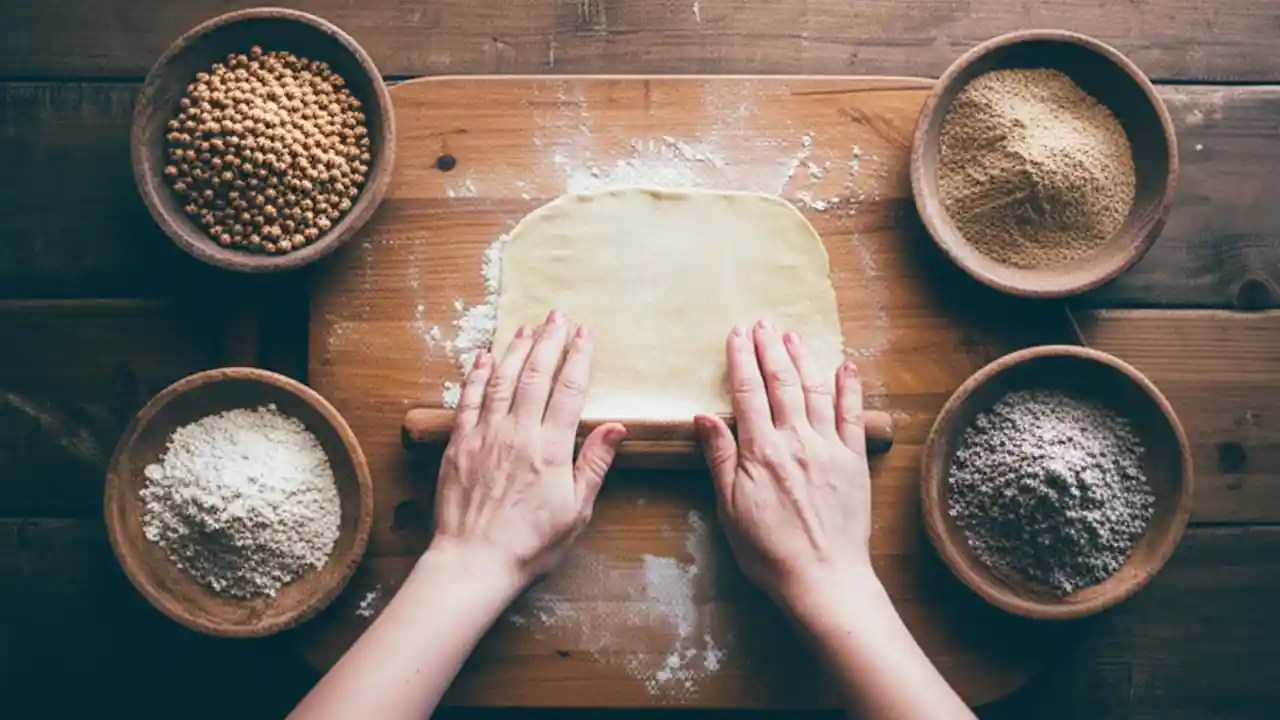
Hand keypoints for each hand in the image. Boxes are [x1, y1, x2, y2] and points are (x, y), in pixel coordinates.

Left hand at [431, 310, 626, 587]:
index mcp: (550, 449)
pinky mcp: (459, 444)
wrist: (474, 562)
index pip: (569, 390)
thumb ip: (593, 465)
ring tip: (527, 328)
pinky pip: (468, 400)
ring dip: (515, 349)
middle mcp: (517, 434)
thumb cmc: (530, 544)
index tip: (587, 333)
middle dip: (549, 340)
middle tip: (558, 315)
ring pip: (501, 379)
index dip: (579, 357)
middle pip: (535, 374)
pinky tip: (483, 357)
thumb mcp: (576, 511)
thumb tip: (616, 427)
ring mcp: (485, 436)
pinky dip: (476, 375)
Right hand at [694, 319, 874, 608]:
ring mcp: (828, 449)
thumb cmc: (769, 551)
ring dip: (802, 359)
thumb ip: (720, 458)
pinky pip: (853, 416)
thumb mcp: (730, 508)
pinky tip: (844, 367)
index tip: (735, 334)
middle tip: (762, 323)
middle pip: (781, 383)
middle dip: (770, 348)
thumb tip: (703, 417)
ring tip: (792, 336)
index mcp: (761, 452)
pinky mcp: (854, 462)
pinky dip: (849, 388)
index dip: (740, 359)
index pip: (747, 393)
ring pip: (814, 391)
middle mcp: (796, 441)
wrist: (823, 579)